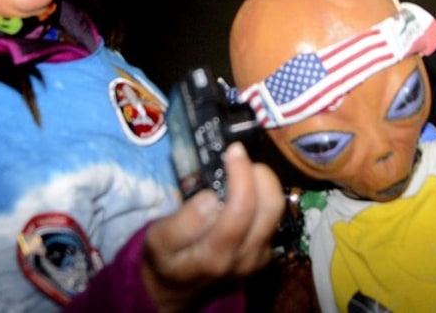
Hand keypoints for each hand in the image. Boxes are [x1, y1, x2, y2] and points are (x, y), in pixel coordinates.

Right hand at [142, 143, 283, 310]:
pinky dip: (263, 195)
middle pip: (270, 207)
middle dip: (259, 173)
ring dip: (263, 181)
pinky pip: (274, 216)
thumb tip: (210, 197)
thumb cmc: (167, 256)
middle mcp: (243, 257)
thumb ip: (183, 222)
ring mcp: (258, 256)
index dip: (241, 176)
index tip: (232, 151)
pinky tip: (244, 190)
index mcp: (215, 255)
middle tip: (239, 156)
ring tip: (242, 168)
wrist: (180, 285)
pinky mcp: (266, 252)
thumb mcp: (158, 240)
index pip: (239, 212)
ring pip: (277, 209)